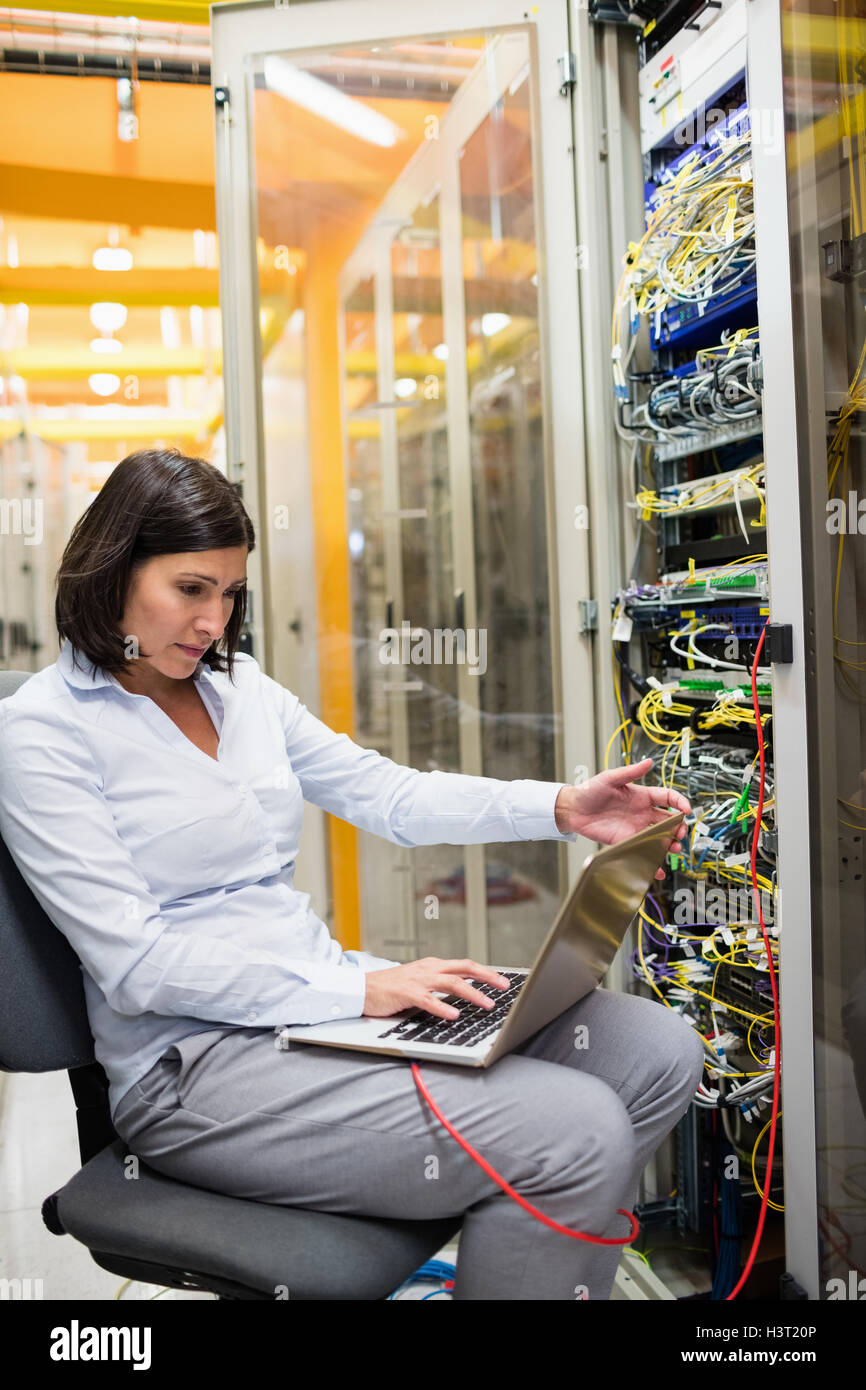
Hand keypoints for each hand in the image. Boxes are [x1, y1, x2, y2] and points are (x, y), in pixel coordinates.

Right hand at [363, 957, 510, 1020]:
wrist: (362, 988)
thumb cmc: (390, 988)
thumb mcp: (419, 982)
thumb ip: (439, 985)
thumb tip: (464, 992)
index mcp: (433, 966)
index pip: (465, 966)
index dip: (486, 972)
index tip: (503, 981)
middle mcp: (429, 969)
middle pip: (464, 968)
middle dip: (487, 977)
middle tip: (504, 986)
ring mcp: (418, 980)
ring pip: (452, 983)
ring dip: (472, 994)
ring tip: (487, 1004)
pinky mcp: (406, 992)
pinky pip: (428, 1000)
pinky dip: (443, 1007)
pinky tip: (454, 1015)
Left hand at [554, 756, 689, 879]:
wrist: (573, 809)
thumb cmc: (590, 790)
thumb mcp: (610, 778)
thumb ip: (630, 772)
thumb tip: (648, 762)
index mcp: (643, 796)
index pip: (668, 798)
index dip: (680, 803)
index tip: (686, 810)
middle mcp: (643, 813)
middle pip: (669, 820)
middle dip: (679, 827)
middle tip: (680, 834)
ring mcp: (636, 828)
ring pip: (660, 837)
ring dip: (670, 844)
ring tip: (674, 848)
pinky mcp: (626, 841)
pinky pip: (643, 851)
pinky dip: (652, 861)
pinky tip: (658, 867)